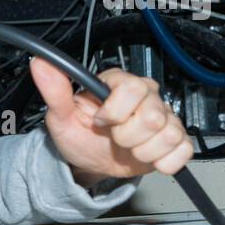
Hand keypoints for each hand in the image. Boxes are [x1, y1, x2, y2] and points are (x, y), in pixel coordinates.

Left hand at [29, 56, 193, 184]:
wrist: (91, 162)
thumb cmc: (80, 135)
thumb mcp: (61, 116)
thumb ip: (54, 90)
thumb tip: (41, 63)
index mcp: (121, 84)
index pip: (132, 89)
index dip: (114, 113)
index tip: (100, 121)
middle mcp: (147, 96)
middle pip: (152, 116)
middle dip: (126, 136)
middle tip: (114, 137)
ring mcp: (165, 117)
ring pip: (167, 135)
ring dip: (142, 150)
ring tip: (128, 147)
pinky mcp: (177, 139)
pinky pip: (182, 150)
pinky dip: (163, 161)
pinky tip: (147, 157)